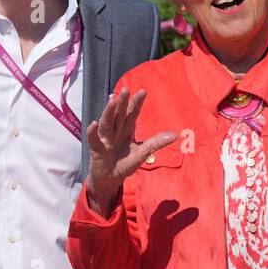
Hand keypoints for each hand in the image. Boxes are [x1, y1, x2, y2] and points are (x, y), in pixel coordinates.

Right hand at [84, 86, 176, 213]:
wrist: (110, 179)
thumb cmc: (124, 163)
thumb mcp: (142, 153)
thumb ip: (155, 143)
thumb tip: (175, 135)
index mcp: (126, 130)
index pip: (132, 114)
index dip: (137, 103)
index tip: (143, 92)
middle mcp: (115, 131)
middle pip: (118, 115)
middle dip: (122, 102)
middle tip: (125, 89)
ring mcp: (105, 140)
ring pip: (107, 123)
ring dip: (108, 112)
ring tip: (112, 101)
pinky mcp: (97, 150)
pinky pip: (94, 140)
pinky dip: (92, 133)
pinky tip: (94, 124)